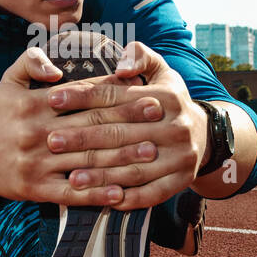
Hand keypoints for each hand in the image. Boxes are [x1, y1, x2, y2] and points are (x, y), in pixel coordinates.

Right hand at [0, 45, 164, 205]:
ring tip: (151, 151)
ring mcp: (38, 164)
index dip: (113, 91)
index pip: (81, 95)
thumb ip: (30, 62)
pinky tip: (122, 192)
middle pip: (90, 125)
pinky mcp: (38, 189)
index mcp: (33, 105)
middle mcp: (36, 133)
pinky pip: (73, 193)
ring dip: (122, 156)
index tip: (142, 88)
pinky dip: (98, 194)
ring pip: (86, 159)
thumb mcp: (8, 83)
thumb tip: (56, 65)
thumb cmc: (0, 118)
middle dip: (128, 118)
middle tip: (158, 113)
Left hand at [42, 41, 208, 210]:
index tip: (53, 99)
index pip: (116, 96)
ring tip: (70, 177)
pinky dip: (127, 198)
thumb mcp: (161, 71)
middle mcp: (175, 126)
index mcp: (166, 96)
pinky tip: (102, 199)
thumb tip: (121, 65)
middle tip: (51, 140)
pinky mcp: (182, 180)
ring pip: (134, 168)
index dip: (83, 96)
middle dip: (82, 137)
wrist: (205, 135)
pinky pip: (151, 194)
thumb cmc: (169, 100)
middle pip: (120, 134)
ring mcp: (180, 156)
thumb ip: (139, 56)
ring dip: (100, 175)